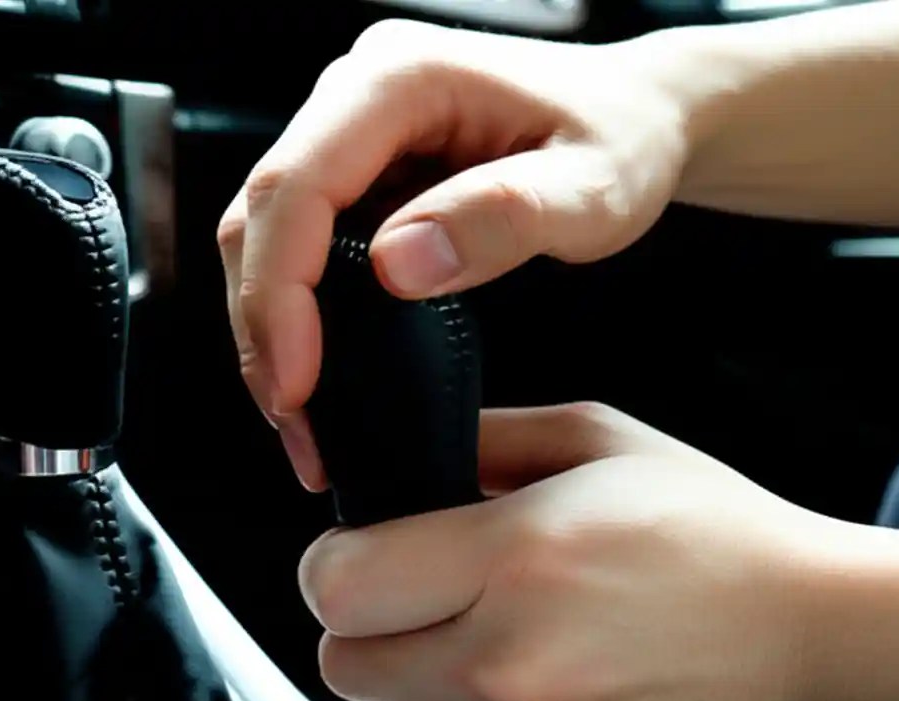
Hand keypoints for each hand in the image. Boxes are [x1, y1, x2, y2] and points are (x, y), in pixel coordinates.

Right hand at [216, 21, 686, 488]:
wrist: (637, 115)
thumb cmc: (621, 136)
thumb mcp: (590, 187)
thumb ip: (502, 218)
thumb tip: (397, 265)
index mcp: (400, 78)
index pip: (297, 183)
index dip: (279, 290)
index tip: (298, 381)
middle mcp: (359, 95)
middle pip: (261, 213)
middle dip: (264, 325)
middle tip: (296, 425)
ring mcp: (354, 133)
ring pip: (267, 233)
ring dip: (272, 326)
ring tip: (302, 416)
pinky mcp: (362, 173)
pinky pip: (305, 243)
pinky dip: (301, 312)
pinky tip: (321, 370)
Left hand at [298, 402, 838, 700]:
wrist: (805, 627)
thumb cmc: (710, 531)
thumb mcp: (597, 440)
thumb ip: (485, 437)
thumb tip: (405, 452)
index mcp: (520, 554)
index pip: (336, 585)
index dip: (337, 565)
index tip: (367, 554)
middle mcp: (516, 658)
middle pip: (343, 662)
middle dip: (369, 624)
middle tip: (427, 597)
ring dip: (415, 682)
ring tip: (490, 642)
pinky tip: (520, 685)